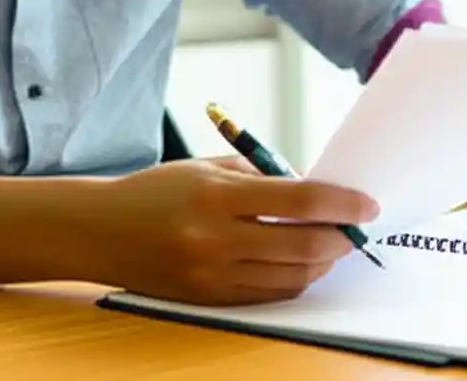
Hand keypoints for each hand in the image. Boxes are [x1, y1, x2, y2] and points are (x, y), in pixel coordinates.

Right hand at [92, 156, 378, 305]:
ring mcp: (211, 275)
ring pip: (291, 278)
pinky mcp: (208, 299)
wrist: (98, 230)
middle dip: (341, 238)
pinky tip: (300, 263)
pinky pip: (268, 296)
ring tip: (330, 244)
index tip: (368, 205)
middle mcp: (215, 239)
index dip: (342, 204)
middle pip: (303, 246)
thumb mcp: (208, 167)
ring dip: (321, 262)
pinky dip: (293, 280)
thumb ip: (263, 177)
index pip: (300, 201)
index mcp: (217, 196)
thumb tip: (319, 189)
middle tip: (355, 228)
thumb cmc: (157, 191)